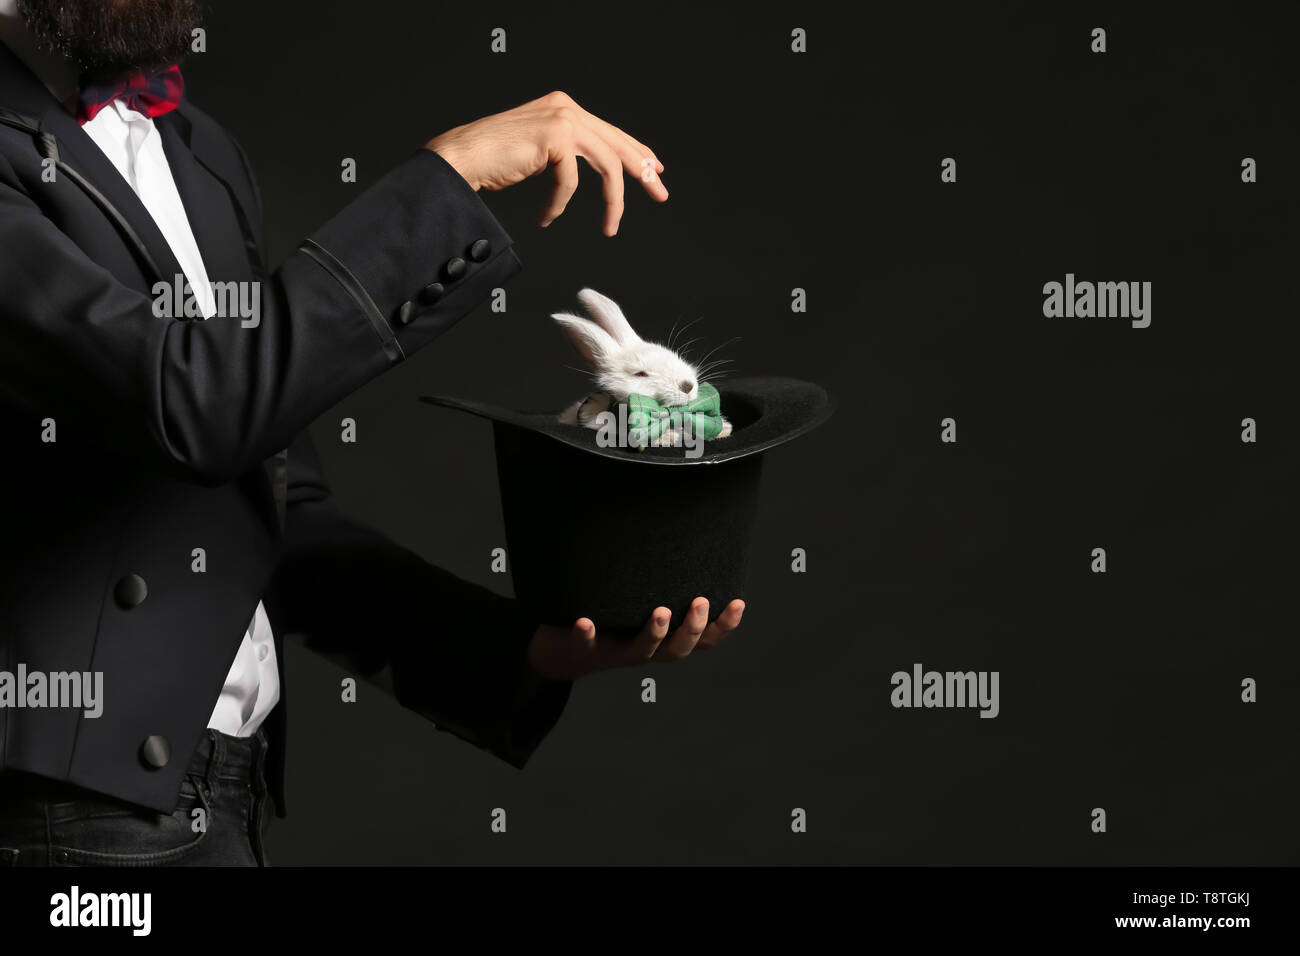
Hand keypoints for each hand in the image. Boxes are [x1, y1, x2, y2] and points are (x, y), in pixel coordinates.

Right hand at [425, 90, 667, 235]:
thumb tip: (598, 165)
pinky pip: (571, 181)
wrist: (462, 156)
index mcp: (565, 108)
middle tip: (660, 194)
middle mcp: (566, 108)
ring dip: (613, 200)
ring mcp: (562, 118)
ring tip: (610, 227)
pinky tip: (547, 217)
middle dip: (643, 172)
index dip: (637, 152)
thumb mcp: (541, 151)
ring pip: (607, 164)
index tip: (655, 171)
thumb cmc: (494, 160)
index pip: (612, 132)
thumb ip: (568, 151)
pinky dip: (560, 204)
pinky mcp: (554, 137)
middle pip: (619, 144)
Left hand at [527, 598, 744, 680]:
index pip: (704, 639)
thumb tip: (685, 528)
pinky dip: (587, 634)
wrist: (564, 650)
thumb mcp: (642, 601)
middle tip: (699, 601)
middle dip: (692, 627)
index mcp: (666, 639)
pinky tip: (585, 620)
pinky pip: (587, 644)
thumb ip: (664, 581)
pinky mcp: (585, 650)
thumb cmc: (613, 617)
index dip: (724, 625)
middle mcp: (647, 650)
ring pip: (642, 650)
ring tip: (661, 611)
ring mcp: (617, 652)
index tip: (738, 602)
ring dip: (653, 633)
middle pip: (678, 648)